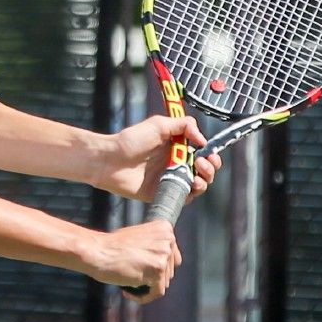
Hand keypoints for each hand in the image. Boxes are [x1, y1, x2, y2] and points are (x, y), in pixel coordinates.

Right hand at [84, 220, 179, 301]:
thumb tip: (164, 264)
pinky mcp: (158, 270)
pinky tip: (128, 292)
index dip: (156, 266)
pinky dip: (142, 297)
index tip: (141, 269)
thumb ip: (155, 247)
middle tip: (133, 275)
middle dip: (152, 277)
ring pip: (163, 283)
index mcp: (164, 228)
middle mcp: (168, 239)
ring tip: (128, 282)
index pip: (172, 257)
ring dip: (146, 287)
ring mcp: (164, 254)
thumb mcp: (138, 238)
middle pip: (169, 271)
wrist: (96, 251)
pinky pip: (156, 292)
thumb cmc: (111, 247)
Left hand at [94, 115, 221, 201]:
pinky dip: (193, 191)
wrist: (110, 161)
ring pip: (199, 184)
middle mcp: (176, 163)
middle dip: (211, 166)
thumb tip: (203, 139)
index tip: (209, 151)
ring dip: (205, 178)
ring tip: (197, 171)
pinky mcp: (165, 192)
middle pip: (204, 169)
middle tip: (203, 162)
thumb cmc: (130, 140)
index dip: (210, 153)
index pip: (202, 151)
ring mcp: (171, 178)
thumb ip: (183, 126)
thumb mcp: (158, 124)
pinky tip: (191, 183)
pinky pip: (186, 196)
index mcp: (176, 146)